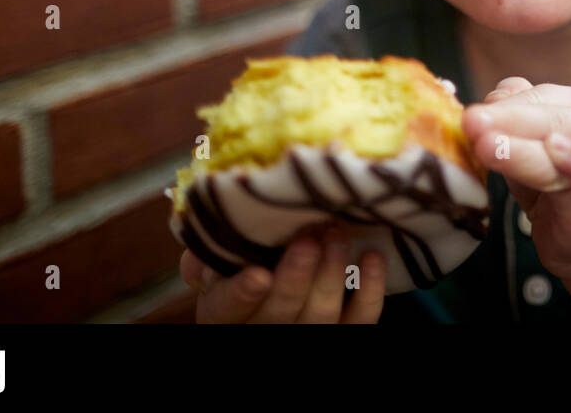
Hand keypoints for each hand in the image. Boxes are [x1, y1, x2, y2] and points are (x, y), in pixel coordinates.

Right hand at [179, 225, 385, 322]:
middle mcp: (262, 329)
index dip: (243, 293)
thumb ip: (210, 252)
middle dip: (296, 276)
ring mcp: (304, 335)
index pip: (227, 309)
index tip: (260, 272)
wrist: (284, 288)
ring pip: (320, 316)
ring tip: (337, 235)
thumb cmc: (247, 264)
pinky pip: (360, 322)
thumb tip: (198, 255)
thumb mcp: (220, 261)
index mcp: (225, 312)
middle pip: (278, 313)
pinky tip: (372, 258)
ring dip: (331, 274)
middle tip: (310, 239)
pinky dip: (370, 291)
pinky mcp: (341, 333)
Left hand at [462, 77, 570, 283]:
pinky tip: (556, 150)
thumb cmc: (546, 185)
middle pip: (546, 117)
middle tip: (469, 122)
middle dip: (505, 120)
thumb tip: (491, 100)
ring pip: (561, 142)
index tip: (465, 116)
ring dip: (523, 146)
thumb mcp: (519, 148)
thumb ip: (508, 118)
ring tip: (487, 146)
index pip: (533, 97)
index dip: (500, 105)